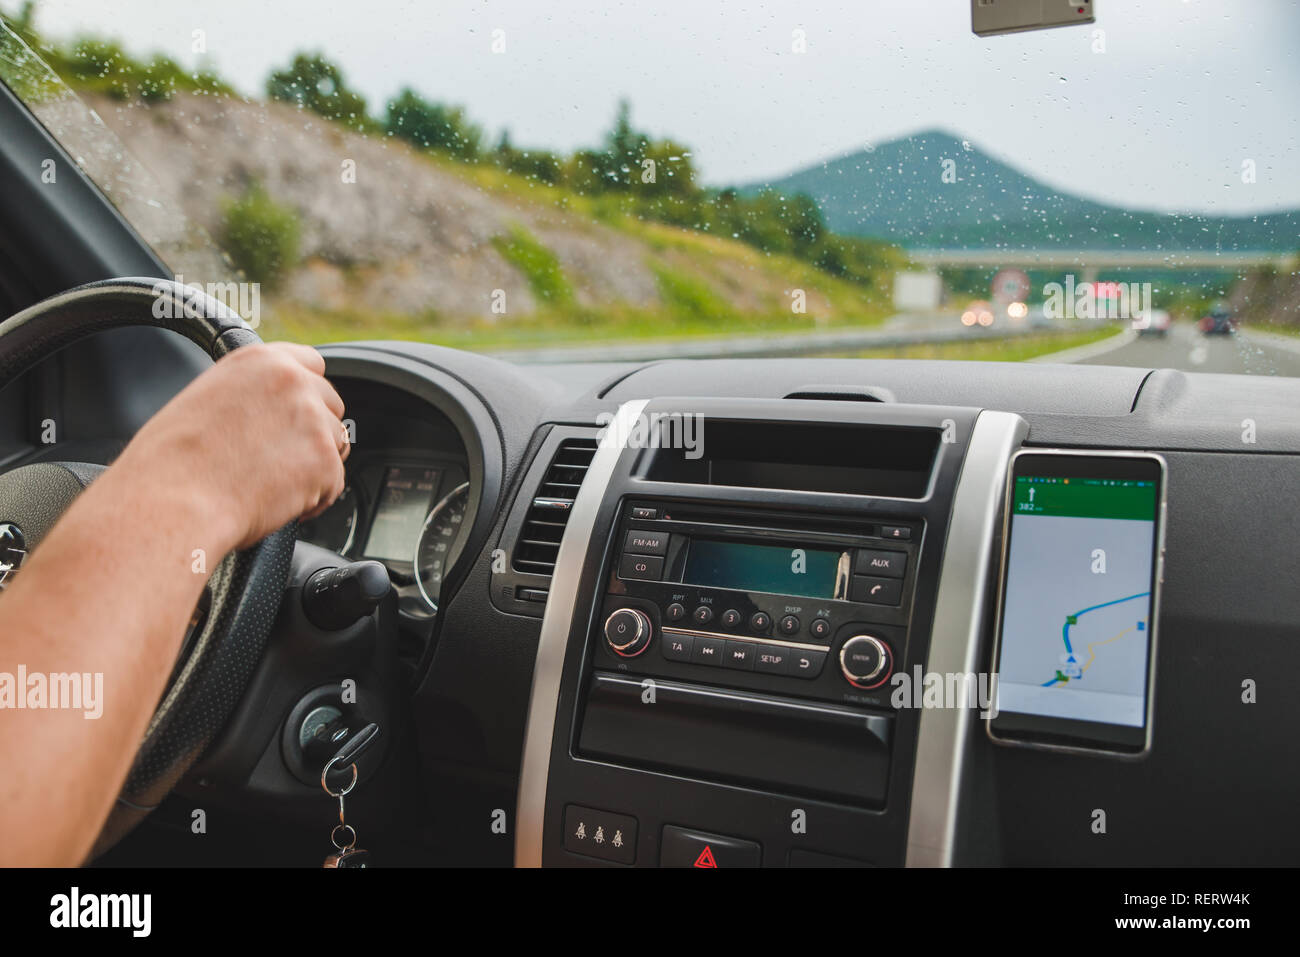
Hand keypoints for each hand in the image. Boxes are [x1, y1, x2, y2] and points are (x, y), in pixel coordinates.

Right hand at [112, 342, 347, 549]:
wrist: (173, 501)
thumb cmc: (173, 462)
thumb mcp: (206, 400)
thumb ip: (250, 393)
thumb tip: (272, 410)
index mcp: (259, 360)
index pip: (311, 363)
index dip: (307, 393)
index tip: (298, 413)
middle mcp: (292, 382)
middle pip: (331, 404)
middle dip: (315, 432)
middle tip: (281, 459)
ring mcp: (313, 420)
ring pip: (336, 443)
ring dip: (316, 466)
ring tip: (272, 484)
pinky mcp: (324, 460)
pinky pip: (335, 483)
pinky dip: (314, 499)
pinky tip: (277, 503)